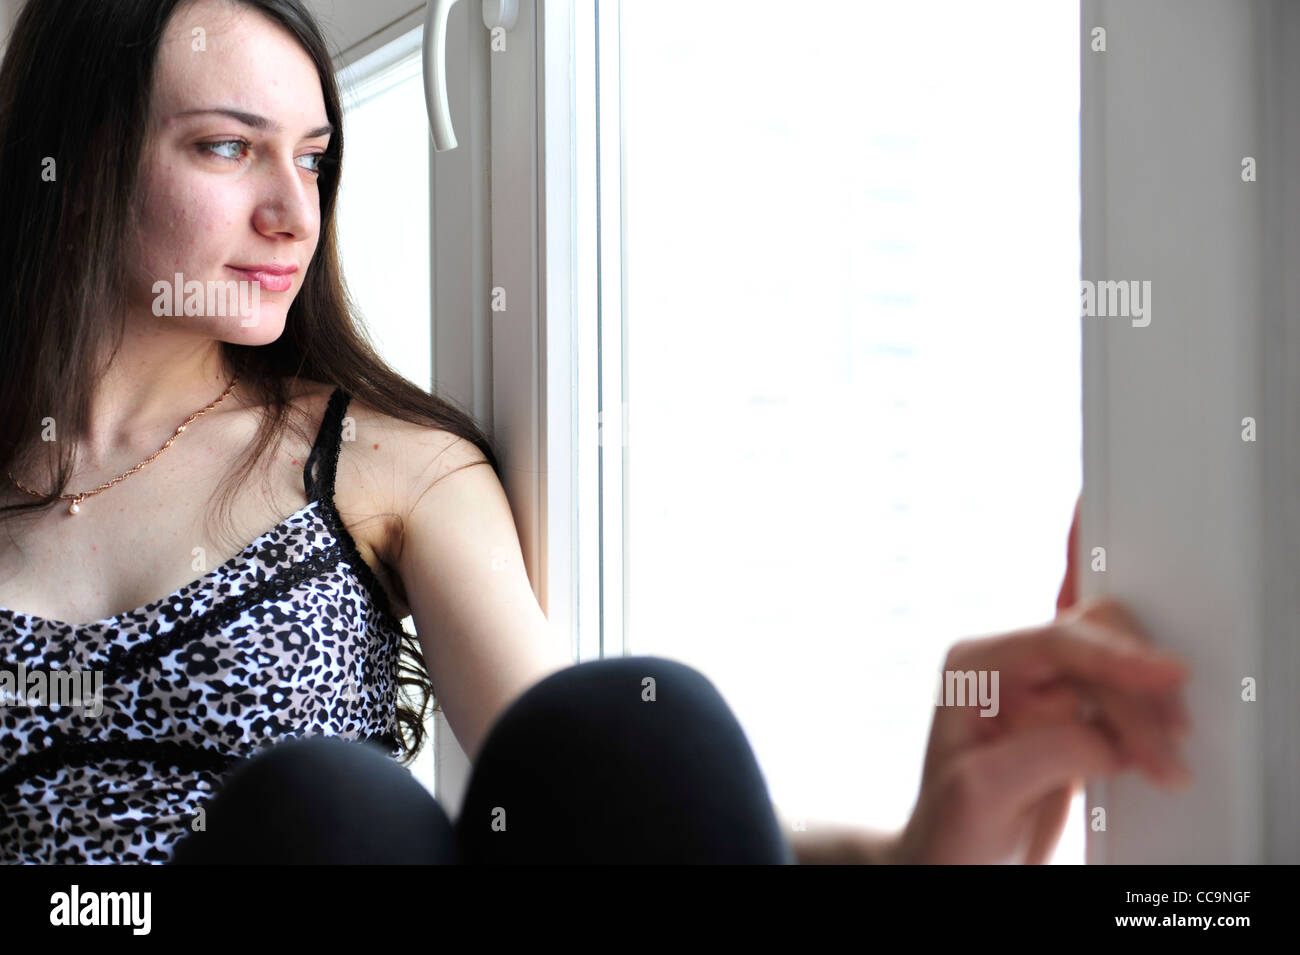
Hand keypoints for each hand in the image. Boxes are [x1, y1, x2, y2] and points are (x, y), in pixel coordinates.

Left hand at [893, 497, 1192, 863]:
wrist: (956, 860)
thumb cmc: (949, 828)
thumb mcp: (983, 790)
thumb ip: (1045, 752)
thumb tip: (1107, 738)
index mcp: (975, 667)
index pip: (1054, 642)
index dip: (1115, 653)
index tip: (1167, 673)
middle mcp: (1010, 667)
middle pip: (1097, 648)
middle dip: (1139, 692)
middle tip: (1167, 749)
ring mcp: (1043, 690)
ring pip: (1118, 672)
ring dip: (1150, 712)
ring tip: (1167, 765)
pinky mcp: (1072, 719)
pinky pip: (1124, 704)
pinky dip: (1146, 728)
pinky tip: (1154, 757)